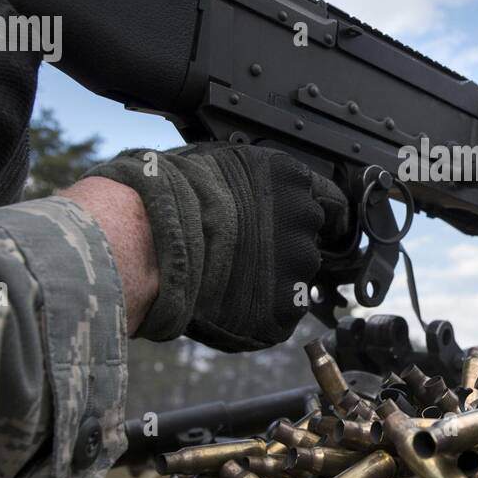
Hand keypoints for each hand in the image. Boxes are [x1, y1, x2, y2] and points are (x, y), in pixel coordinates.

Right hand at [85, 143, 348, 350]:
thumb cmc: (171, 195)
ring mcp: (297, 270)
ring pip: (292, 280)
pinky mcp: (282, 311)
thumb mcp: (224, 163)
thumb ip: (261, 182)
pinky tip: (225, 298)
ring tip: (225, 276)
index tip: (318, 226)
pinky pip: (277, 313)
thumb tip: (262, 190)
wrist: (147, 241)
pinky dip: (257, 312)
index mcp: (293, 182)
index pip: (330, 201)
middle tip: (240, 253)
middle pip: (306, 242)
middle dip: (282, 250)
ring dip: (269, 281)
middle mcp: (304, 224)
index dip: (320, 215)